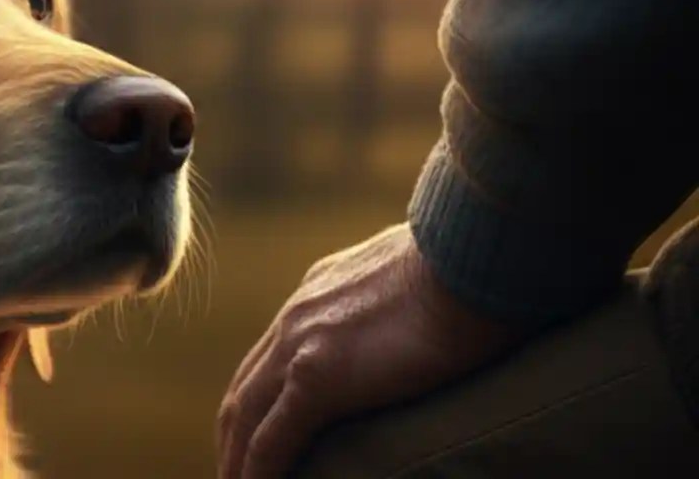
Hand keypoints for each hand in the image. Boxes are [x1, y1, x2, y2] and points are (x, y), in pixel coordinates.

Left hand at [216, 224, 521, 477]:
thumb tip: (428, 319)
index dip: (260, 400)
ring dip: (236, 459)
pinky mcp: (318, 376)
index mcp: (320, 292)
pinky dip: (258, 471)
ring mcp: (301, 343)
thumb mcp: (418, 276)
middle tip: (235, 473)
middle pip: (245, 389)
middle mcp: (298, 315)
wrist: (475, 253)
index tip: (259, 433)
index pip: (273, 356)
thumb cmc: (471, 263)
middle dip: (235, 436)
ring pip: (244, 416)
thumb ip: (402, 300)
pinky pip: (272, 438)